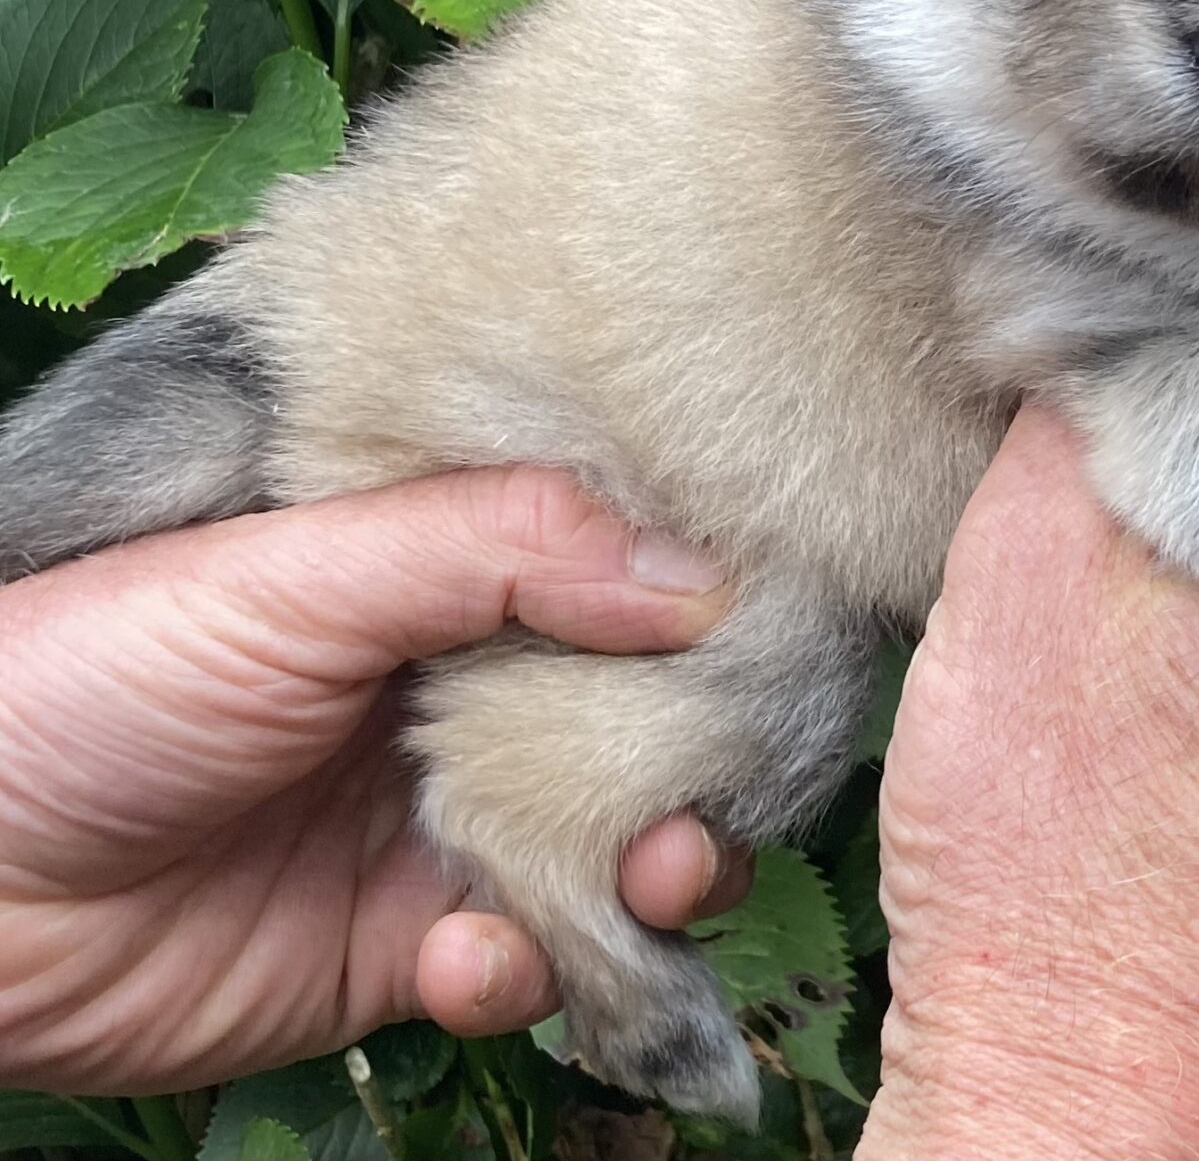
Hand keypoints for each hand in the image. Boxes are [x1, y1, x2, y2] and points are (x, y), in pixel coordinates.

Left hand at [0, 468, 746, 1091]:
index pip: (602, 555)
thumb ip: (494, 549)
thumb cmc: (94, 673)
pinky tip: (462, 957)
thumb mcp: (296, 574)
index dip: (694, 581)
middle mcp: (448, 678)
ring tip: (654, 871)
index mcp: (426, 557)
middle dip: (697, 747)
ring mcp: (430, 814)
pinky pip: (520, 961)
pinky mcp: (400, 945)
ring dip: (649, 863)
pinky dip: (523, 966)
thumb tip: (699, 569)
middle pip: (631, 706)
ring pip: (603, 839)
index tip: (785, 608)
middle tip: (721, 779)